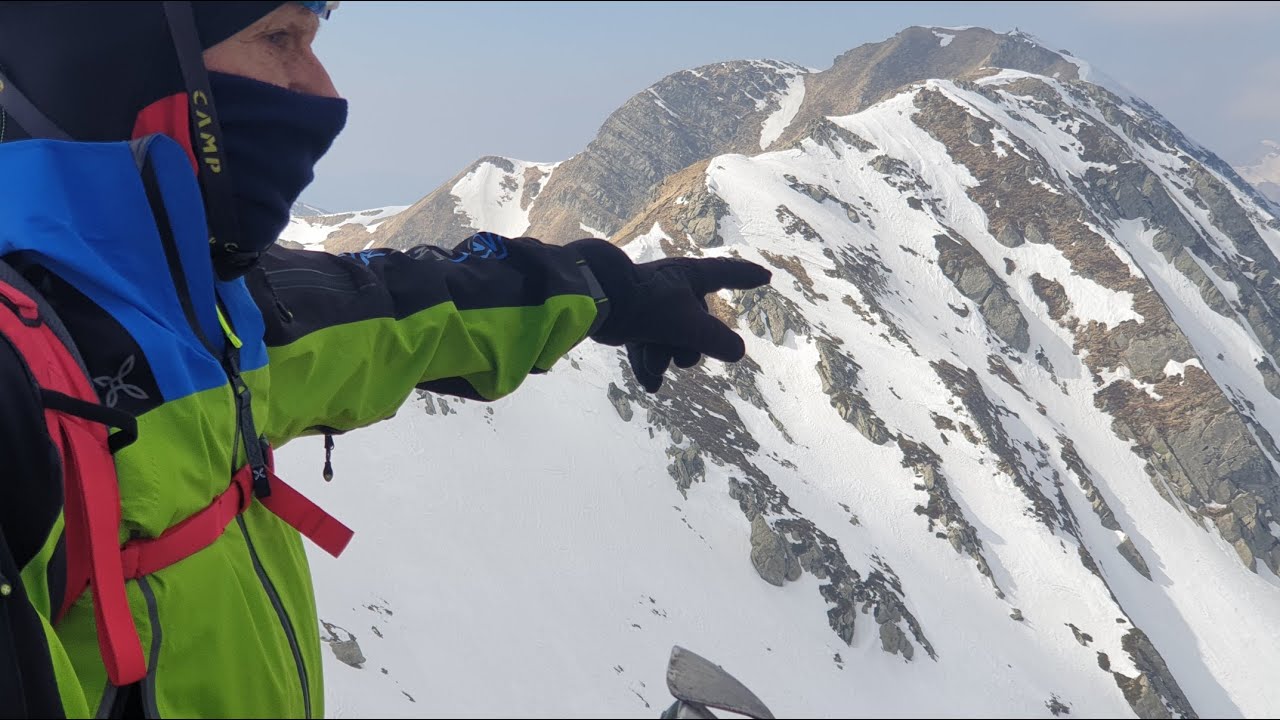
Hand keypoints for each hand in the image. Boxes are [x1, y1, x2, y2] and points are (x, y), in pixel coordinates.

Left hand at [570, 239, 771, 391]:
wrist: (593, 300)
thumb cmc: (644, 303)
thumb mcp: (686, 324)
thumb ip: (714, 339)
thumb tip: (738, 352)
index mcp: (690, 278)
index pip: (727, 274)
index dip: (746, 277)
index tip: (764, 277)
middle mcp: (673, 289)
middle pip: (696, 325)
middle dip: (687, 346)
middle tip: (676, 354)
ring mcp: (650, 305)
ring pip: (669, 339)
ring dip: (663, 356)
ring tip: (652, 364)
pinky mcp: (630, 321)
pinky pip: (646, 347)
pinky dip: (648, 365)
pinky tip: (650, 385)